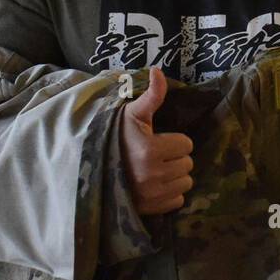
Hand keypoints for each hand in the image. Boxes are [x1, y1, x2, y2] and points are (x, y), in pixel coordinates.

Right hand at [119, 67, 194, 216]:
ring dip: (175, 175)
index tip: (157, 140)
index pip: (187, 144)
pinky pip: (178, 200)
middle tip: (155, 155)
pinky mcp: (151, 209)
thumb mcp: (132, 114)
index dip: (174, 140)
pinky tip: (154, 185)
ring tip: (155, 169)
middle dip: (175, 158)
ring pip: (185, 182)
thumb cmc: (115, 137)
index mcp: (150, 150)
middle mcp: (153, 175)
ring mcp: (152, 195)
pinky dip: (170, 193)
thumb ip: (152, 95)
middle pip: (188, 164)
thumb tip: (158, 70)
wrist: (91, 168)